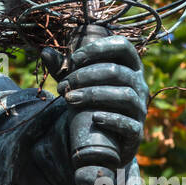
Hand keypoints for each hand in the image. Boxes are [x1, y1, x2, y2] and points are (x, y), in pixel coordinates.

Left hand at [58, 32, 148, 170]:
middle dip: (86, 76)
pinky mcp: (136, 131)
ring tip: (70, 99)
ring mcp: (140, 108)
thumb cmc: (91, 101)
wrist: (103, 137)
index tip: (74, 58)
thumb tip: (45, 52)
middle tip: (64, 84)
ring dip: (94, 95)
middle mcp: (139, 85)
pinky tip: (94, 118)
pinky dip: (111, 119)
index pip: (122, 46)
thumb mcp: (77, 82)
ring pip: (125, 95)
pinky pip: (129, 124)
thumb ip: (62, 67)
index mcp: (130, 66)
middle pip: (118, 72)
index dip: (99, 48)